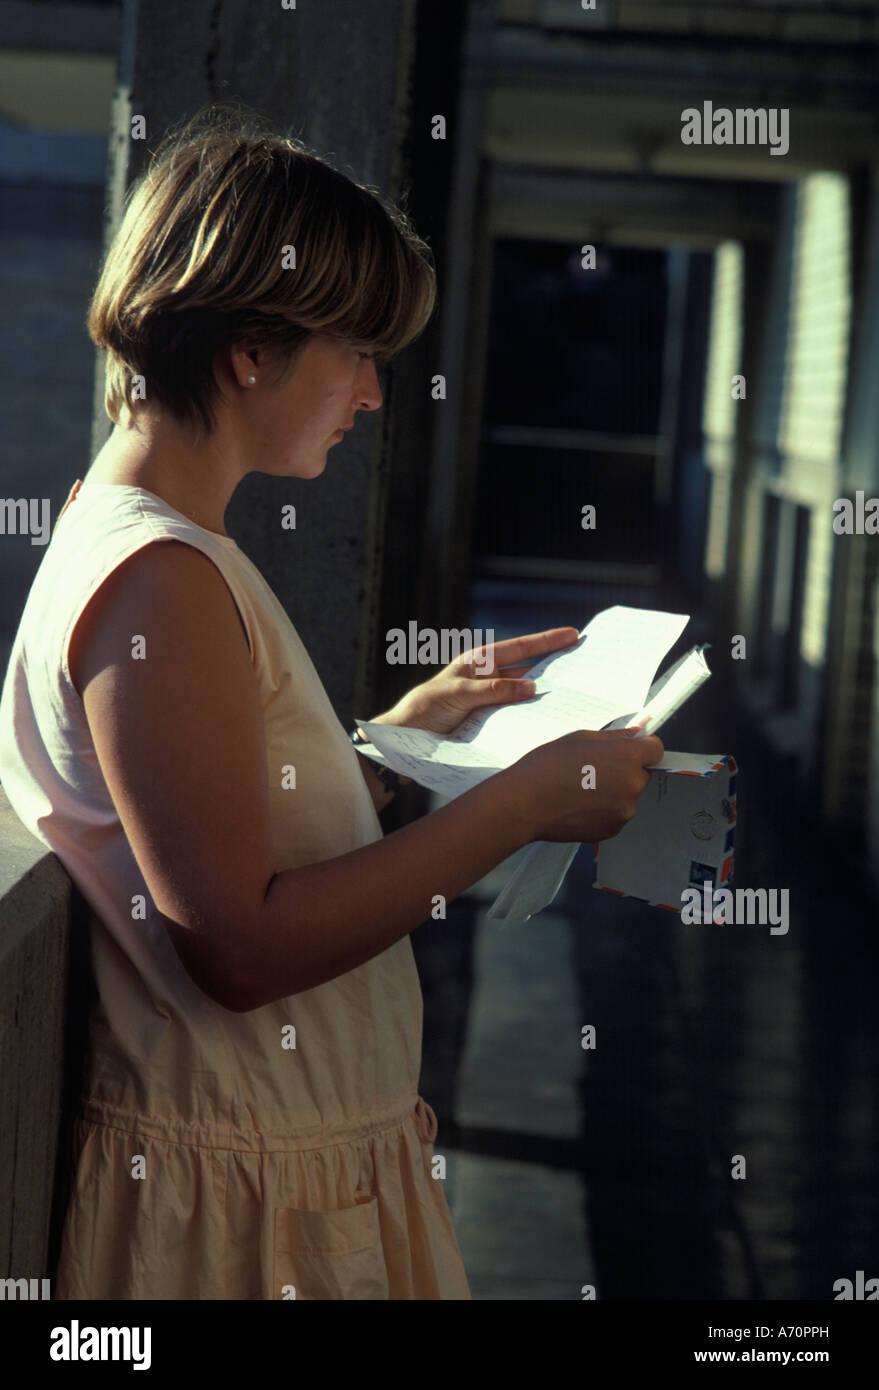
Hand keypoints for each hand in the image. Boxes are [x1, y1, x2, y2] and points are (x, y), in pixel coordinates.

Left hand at [371, 627, 579, 736]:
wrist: (404, 740)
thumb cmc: (423, 709)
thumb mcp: (457, 694)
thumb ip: (493, 690)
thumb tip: (532, 687)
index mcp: (479, 662)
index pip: (520, 648)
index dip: (547, 641)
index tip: (572, 634)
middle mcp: (487, 677)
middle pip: (528, 667)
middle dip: (555, 662)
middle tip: (583, 659)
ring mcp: (490, 699)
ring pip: (524, 691)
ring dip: (546, 691)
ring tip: (574, 689)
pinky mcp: (489, 720)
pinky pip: (516, 713)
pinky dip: (532, 713)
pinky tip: (549, 716)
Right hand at [502, 727, 664, 844]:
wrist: (525, 803)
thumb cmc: (547, 766)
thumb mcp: (581, 738)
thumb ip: (616, 737)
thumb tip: (638, 733)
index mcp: (627, 756)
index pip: (656, 749)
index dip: (642, 748)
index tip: (628, 751)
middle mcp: (632, 784)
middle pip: (641, 774)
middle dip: (624, 771)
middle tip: (593, 771)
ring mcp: (624, 811)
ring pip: (627, 796)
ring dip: (613, 793)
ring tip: (581, 791)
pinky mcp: (613, 830)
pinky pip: (616, 815)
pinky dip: (603, 812)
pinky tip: (580, 806)